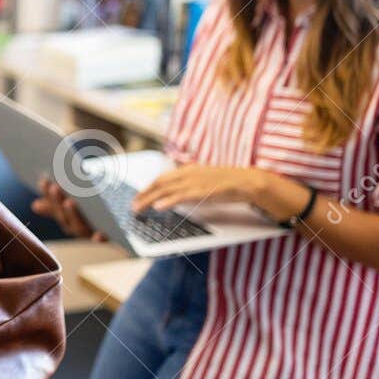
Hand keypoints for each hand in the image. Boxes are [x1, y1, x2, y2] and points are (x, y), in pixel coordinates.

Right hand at [32, 177, 105, 241]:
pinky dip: (100, 238)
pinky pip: (104, 240)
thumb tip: (35, 206)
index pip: (54, 207)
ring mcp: (92, 235)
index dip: (48, 196)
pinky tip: (99, 232)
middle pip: (64, 217)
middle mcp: (78, 230)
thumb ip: (59, 206)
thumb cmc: (98, 213)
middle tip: (55, 187)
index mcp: (68, 221)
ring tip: (70, 202)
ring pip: (79, 229)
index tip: (44, 181)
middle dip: (57, 203)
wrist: (127, 231)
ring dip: (73, 216)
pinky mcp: (110, 239)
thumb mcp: (77, 206)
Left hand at [131, 165, 263, 213]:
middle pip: (159, 183)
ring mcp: (193, 182)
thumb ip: (189, 185)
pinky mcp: (201, 192)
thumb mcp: (204, 180)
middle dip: (143, 194)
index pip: (162, 178)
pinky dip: (167, 201)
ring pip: (165, 190)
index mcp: (187, 170)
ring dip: (148, 199)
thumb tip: (176, 195)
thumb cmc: (227, 183)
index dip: (148, 187)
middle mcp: (187, 174)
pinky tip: (158, 207)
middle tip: (133, 204)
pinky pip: (180, 197)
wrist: (245, 181)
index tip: (139, 195)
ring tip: (138, 208)